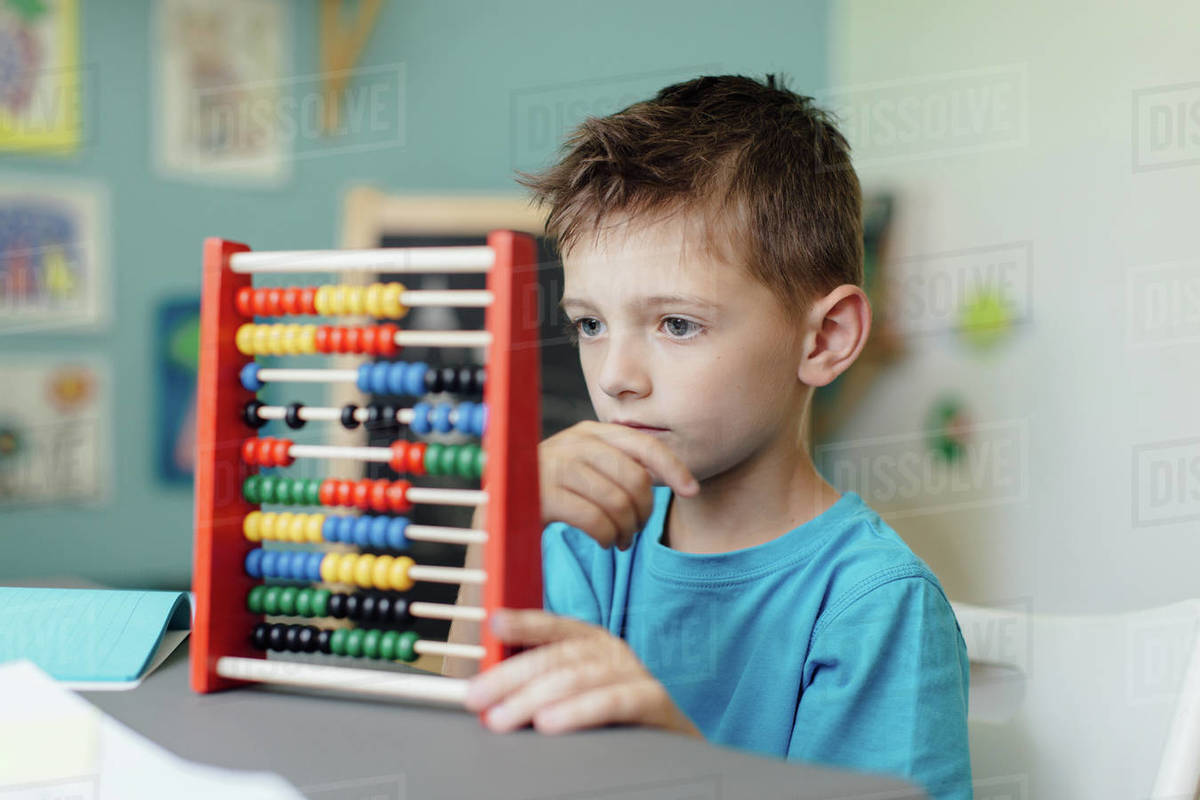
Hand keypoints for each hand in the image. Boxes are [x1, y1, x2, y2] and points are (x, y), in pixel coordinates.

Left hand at [464, 608, 702, 737]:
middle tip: (478, 697)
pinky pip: (615, 702)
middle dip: (513, 676)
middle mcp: (614, 653)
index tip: (494, 623)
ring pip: (581, 677)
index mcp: (594, 645)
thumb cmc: (618, 724)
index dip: (525, 622)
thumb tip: (490, 694)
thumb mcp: (578, 698)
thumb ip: (541, 689)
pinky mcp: (655, 703)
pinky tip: (550, 722)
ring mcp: (637, 674)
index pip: (555, 628)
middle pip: (559, 655)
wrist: (675, 754)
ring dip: (536, 697)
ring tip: (504, 717)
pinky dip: (579, 711)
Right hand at [540, 420, 698, 550]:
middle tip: (636, 530)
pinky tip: (606, 542)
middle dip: (645, 511)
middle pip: (636, 478)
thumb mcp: (587, 468)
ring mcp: (556, 466)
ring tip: (621, 541)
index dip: (674, 467)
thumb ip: (619, 465)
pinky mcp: (543, 495)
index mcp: (591, 432)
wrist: (500, 508)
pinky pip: (596, 520)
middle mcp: (574, 442)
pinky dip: (609, 537)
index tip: (692, 491)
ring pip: (618, 502)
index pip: (645, 444)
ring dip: (628, 530)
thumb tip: (672, 477)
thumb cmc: (553, 491)